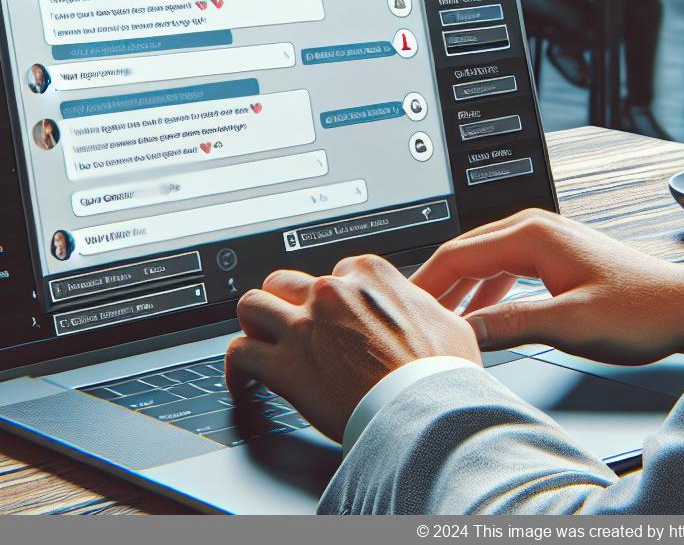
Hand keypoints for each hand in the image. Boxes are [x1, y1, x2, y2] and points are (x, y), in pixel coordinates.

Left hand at [225, 255, 481, 442]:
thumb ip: (422, 306)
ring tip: (260, 342)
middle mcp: (331, 292)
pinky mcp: (285, 365)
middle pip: (287, 282)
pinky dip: (236, 367)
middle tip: (294, 327)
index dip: (335, 298)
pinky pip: (240, 353)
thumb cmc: (440, 373)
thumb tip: (424, 311)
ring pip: (253, 305)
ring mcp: (304, 325)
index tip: (336, 317)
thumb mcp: (446, 322)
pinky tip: (243, 380)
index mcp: (369, 275)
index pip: (335, 273)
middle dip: (287, 304)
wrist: (426, 410)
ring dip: (255, 324)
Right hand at [412, 209, 683, 365]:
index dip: (427, 283)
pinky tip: (478, 313)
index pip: (459, 253)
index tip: (405, 309)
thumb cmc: (639, 310)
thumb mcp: (569, 324)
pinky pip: (505, 267)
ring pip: (484, 259)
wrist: (682, 306)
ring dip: (460, 288)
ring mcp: (547, 240)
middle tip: (411, 318)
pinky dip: (485, 289)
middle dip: (437, 284)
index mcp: (533, 235)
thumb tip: (461, 331)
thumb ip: (509, 324)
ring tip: (438, 319)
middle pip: (466, 251)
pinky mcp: (556, 255)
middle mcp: (536, 228)